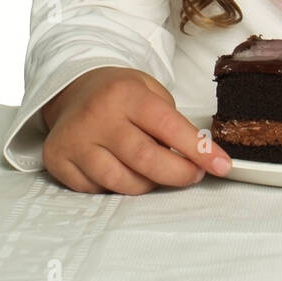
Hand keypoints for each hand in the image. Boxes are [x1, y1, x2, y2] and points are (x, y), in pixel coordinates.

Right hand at [41, 67, 232, 194]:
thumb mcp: (150, 90)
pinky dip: (117, 186)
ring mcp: (75, 141)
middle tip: (193, 175)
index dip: (199, 151)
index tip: (222, 166)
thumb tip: (197, 158)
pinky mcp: (59, 162)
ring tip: (155, 170)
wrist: (73, 90)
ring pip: (123, 182)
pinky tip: (120, 168)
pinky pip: (99, 190)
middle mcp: (98, 117)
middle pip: (146, 160)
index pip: (168, 126)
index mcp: (126, 94)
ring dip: (149, 184)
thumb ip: (171, 122)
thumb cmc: (120, 93)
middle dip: (178, 174)